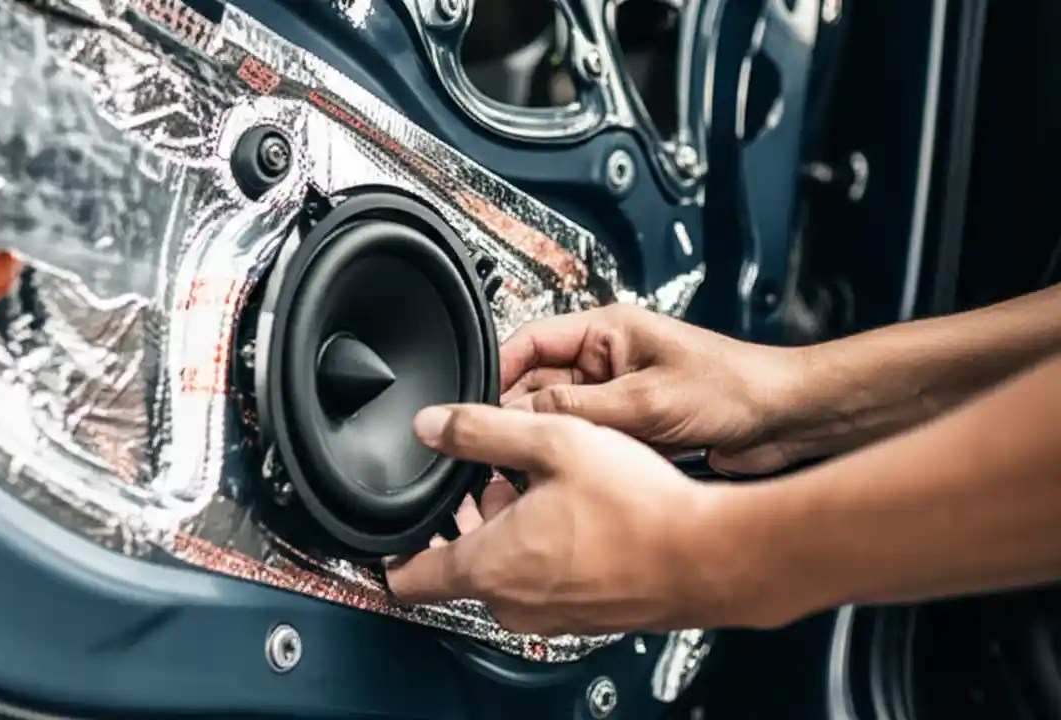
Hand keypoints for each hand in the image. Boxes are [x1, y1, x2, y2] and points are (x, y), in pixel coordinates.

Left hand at [385, 404, 778, 634]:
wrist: (711, 557)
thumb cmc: (639, 509)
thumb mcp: (552, 443)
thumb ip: (480, 430)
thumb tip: (430, 425)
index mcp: (488, 567)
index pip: (407, 578)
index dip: (390, 550)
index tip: (391, 527)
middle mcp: (512, 603)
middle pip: (459, 563)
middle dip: (466, 519)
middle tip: (488, 475)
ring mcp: (550, 615)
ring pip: (506, 569)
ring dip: (510, 528)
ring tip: (542, 481)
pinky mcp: (584, 614)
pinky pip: (544, 579)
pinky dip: (546, 546)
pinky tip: (578, 508)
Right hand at [499, 304, 805, 473]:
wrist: (784, 420)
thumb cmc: (733, 389)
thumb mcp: (645, 401)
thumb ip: (578, 411)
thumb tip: (520, 418)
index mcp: (606, 331)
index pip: (530, 341)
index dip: (496, 368)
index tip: (471, 398)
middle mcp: (606, 360)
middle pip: (537, 385)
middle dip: (520, 414)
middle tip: (500, 446)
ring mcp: (616, 394)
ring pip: (559, 418)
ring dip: (549, 438)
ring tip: (532, 462)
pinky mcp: (630, 425)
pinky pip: (586, 439)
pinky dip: (575, 454)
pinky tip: (566, 473)